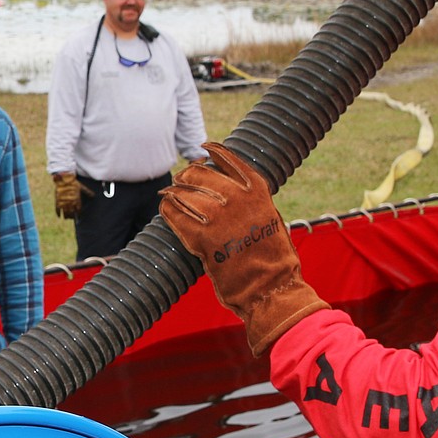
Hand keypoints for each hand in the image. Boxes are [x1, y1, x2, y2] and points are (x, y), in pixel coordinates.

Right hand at [52, 171, 91, 218]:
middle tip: (72, 218)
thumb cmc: (73, 182)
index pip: (78, 209)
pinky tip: (59, 216)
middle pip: (71, 212)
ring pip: (65, 212)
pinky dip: (58, 214)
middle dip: (72, 216)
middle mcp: (70, 202)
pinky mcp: (58, 200)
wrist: (64, 178)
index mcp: (76, 199)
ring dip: (66, 216)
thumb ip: (87, 192)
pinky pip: (57, 209)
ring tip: (67, 218)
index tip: (78, 215)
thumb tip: (93, 195)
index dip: (78, 213)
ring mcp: (64, 202)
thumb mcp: (81, 187)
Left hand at [159, 142, 328, 355]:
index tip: (202, 151)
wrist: (270, 286)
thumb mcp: (268, 216)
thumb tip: (227, 186)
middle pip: (198, 172)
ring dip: (173, 192)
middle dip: (187, 175)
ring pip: (182, 191)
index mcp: (254, 188)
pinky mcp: (199, 236)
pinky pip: (173, 214)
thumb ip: (249, 198)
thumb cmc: (271, 255)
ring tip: (169, 195)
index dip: (210, 151)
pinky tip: (166, 209)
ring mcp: (216, 215)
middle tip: (181, 180)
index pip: (225, 156)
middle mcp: (235, 196)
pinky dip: (167, 210)